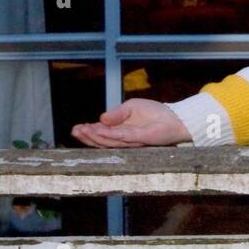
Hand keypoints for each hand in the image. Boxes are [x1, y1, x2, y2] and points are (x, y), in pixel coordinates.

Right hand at [72, 99, 190, 147]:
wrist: (174, 117)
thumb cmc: (154, 113)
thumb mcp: (131, 107)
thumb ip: (116, 113)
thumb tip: (100, 118)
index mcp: (120, 132)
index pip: (102, 134)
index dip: (89, 132)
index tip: (76, 128)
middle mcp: (123, 140)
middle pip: (102, 141)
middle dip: (87, 136)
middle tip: (74, 131)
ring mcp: (130, 141)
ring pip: (108, 142)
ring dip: (94, 137)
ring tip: (82, 131)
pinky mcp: (139, 139)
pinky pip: (121, 137)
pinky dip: (108, 134)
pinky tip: (98, 129)